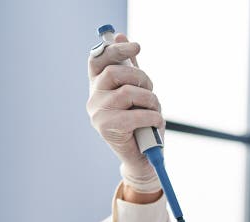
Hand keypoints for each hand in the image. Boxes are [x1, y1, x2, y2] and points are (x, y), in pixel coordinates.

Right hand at [86, 33, 163, 193]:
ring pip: (128, 92)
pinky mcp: (106, 128)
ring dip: (150, 100)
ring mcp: (97, 113)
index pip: (98, 59)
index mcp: (98, 86)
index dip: (115, 48)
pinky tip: (155, 122)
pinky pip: (135, 114)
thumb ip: (130, 67)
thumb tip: (121, 35)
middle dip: (142, 78)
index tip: (137, 46)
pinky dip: (152, 116)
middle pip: (115, 72)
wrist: (143, 158)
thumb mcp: (139, 92)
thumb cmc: (142, 124)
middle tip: (151, 90)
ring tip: (154, 110)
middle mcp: (93, 98)